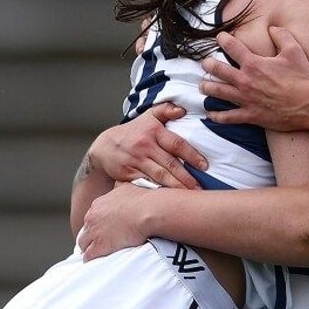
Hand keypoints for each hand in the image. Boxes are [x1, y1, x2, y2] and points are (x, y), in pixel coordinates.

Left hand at [78, 182, 153, 259]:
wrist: (150, 211)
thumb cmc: (144, 199)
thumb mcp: (128, 186)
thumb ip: (120, 186)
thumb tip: (120, 181)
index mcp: (99, 204)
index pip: (92, 217)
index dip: (98, 224)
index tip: (105, 229)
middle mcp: (92, 217)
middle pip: (85, 230)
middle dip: (92, 236)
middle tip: (102, 242)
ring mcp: (94, 232)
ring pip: (84, 244)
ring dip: (90, 248)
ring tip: (99, 254)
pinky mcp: (99, 246)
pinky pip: (88, 256)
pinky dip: (92, 259)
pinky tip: (99, 261)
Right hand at [88, 103, 205, 188]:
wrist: (104, 147)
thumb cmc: (133, 132)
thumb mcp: (147, 116)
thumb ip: (165, 110)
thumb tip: (182, 110)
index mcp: (153, 131)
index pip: (176, 144)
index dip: (192, 155)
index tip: (204, 166)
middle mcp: (145, 145)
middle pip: (170, 164)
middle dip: (187, 178)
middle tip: (200, 188)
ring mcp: (136, 160)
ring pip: (160, 176)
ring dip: (176, 187)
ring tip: (190, 195)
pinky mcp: (128, 173)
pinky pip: (146, 184)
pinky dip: (158, 191)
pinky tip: (169, 199)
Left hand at [200, 27, 308, 129]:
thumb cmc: (302, 78)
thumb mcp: (294, 51)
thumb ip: (282, 36)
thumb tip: (272, 28)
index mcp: (254, 63)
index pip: (232, 47)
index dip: (223, 39)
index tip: (219, 37)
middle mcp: (245, 80)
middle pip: (218, 70)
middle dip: (208, 65)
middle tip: (205, 63)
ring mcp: (246, 99)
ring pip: (218, 92)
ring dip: (207, 87)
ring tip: (202, 85)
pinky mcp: (250, 115)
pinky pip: (228, 117)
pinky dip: (217, 116)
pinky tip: (211, 114)